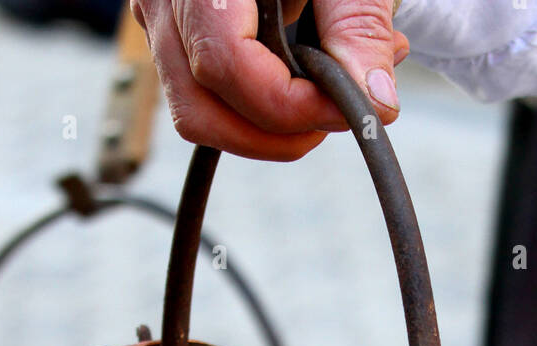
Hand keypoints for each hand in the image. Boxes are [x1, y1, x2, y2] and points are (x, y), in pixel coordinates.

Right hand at [131, 1, 408, 160]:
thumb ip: (358, 27)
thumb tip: (376, 102)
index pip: (224, 63)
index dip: (286, 106)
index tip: (342, 110)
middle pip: (199, 108)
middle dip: (275, 133)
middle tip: (333, 115)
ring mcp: (160, 20)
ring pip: (195, 114)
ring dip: (265, 131)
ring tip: (322, 102)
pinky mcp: (174, 37)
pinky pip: (202, 100)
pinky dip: (253, 112)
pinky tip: (302, 89)